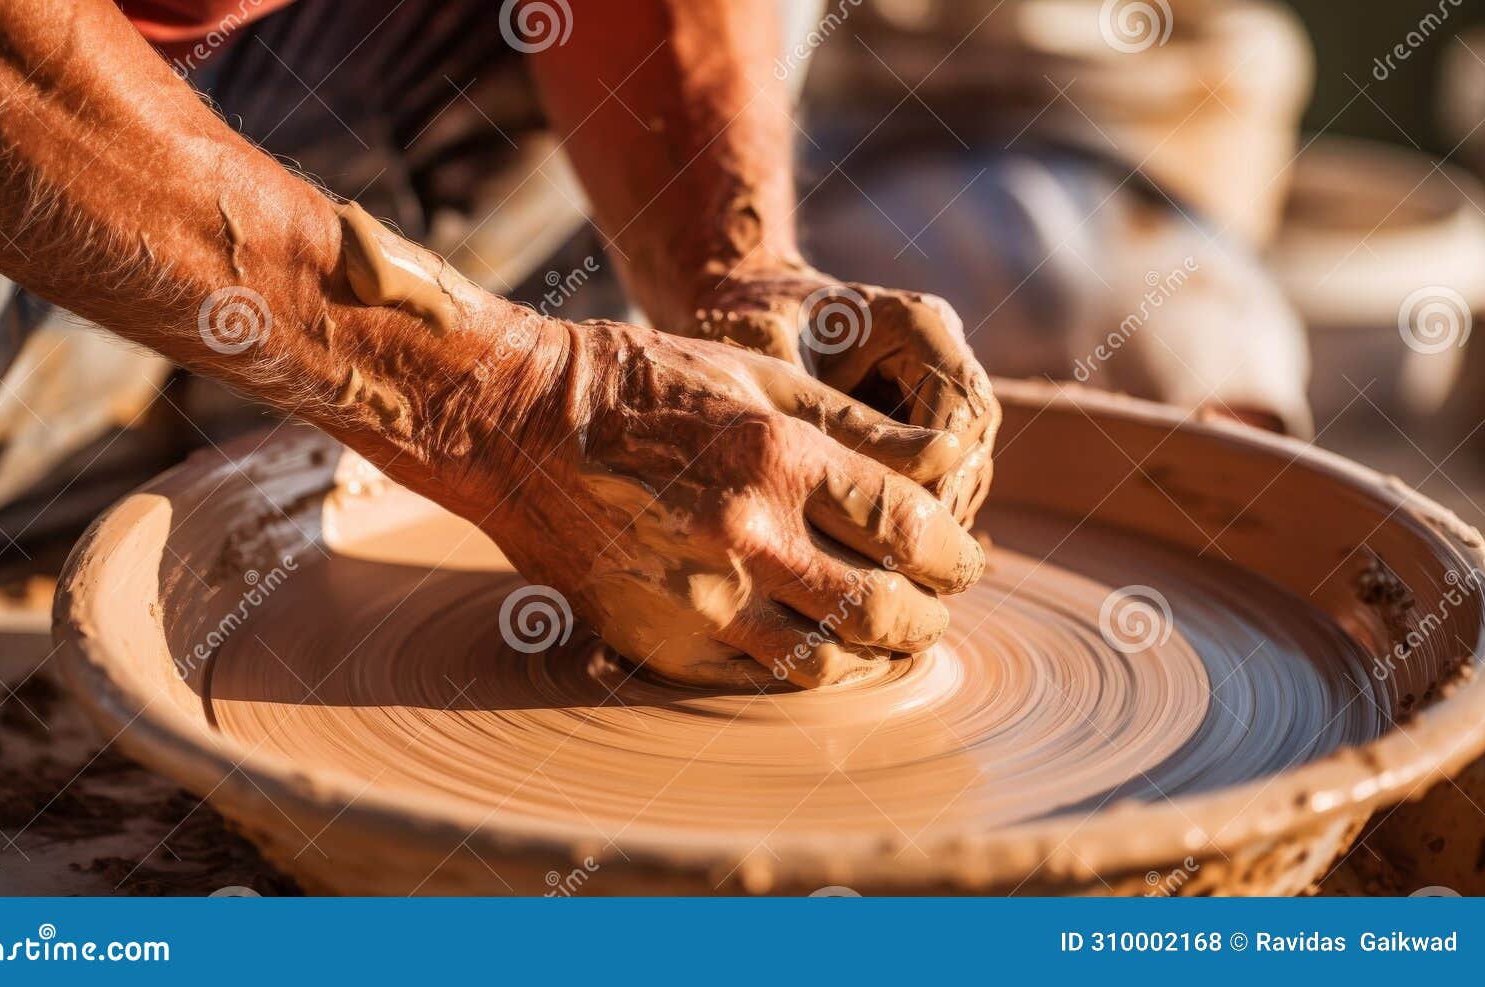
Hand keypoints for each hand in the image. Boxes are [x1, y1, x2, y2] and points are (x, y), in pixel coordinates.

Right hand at [398, 309, 986, 688]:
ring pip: (824, 661)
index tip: (964, 561)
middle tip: (937, 609)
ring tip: (888, 639)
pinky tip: (816, 647)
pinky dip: (802, 670)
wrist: (520, 427)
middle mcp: (743, 535)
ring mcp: (697, 597)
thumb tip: (947, 460)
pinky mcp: (658, 640)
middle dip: (930, 618)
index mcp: (778, 457)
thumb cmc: (648, 386)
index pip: (908, 529)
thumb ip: (860, 426)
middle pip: (880, 609)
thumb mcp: (761, 377)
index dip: (955, 555)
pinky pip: (755, 679)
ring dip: (874, 657)